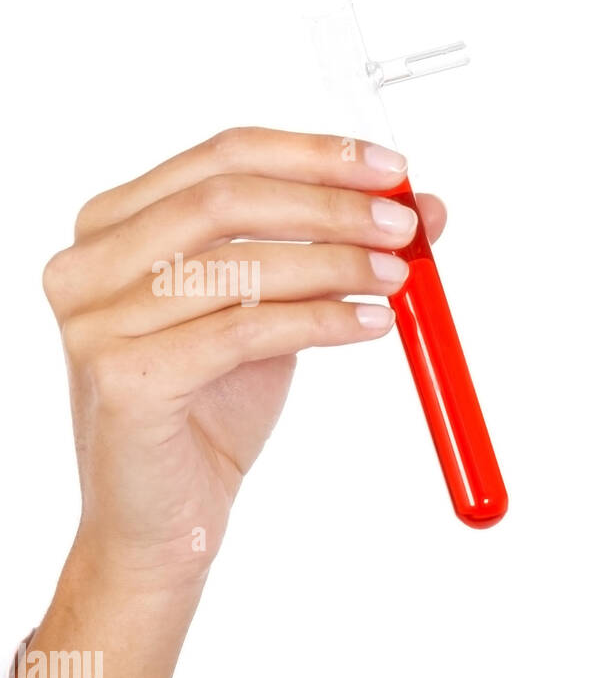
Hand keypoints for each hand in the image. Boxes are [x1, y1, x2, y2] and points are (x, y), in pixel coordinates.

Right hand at [43, 126, 446, 587]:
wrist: (165, 522)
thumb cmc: (211, 414)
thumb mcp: (280, 316)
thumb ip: (334, 255)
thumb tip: (425, 209)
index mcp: (115, 226)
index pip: (224, 157)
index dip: (316, 155)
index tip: (393, 168)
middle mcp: (89, 264)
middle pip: (227, 197)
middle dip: (331, 205)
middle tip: (405, 225)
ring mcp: (96, 321)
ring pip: (238, 264)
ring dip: (335, 263)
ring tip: (398, 278)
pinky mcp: (125, 379)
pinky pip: (243, 332)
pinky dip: (320, 321)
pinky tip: (371, 325)